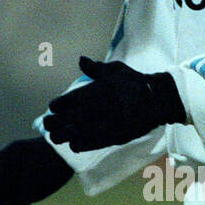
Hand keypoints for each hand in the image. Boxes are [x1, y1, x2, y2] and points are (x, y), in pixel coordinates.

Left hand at [42, 57, 186, 151]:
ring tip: (56, 137)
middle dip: (55, 122)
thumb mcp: (115, 70)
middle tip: (48, 124)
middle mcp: (100, 107)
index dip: (58, 105)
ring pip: (78, 133)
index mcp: (97, 90)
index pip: (69, 100)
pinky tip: (74, 144)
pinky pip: (93, 143)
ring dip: (64, 136)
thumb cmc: (133, 82)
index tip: (53, 107)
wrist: (157, 99)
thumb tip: (80, 60)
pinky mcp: (115, 135)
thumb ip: (95, 68)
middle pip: (70, 118)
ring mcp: (108, 123)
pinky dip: (81, 144)